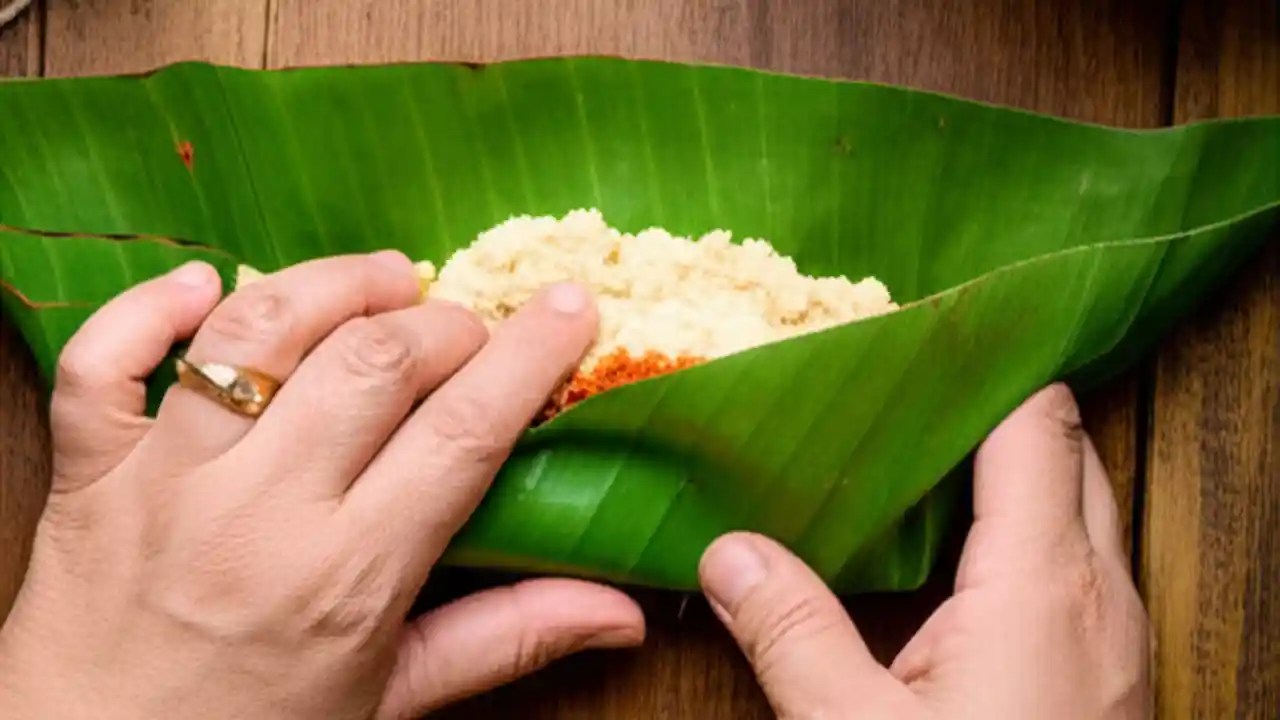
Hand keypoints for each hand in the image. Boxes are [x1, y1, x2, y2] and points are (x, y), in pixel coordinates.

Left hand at [0, 254, 644, 718]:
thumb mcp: (392, 701)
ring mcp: (164, 482)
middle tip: (468, 330)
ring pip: (257, 330)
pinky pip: (105, 357)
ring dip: (332, 283)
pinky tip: (205, 287)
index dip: (529, 354)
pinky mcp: (91, 470)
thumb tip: (622, 611)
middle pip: (373, 360)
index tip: (571, 306)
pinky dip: (151, 302)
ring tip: (382, 281)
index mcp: (347, 577)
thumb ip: (507, 639)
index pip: (462, 430)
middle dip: (444, 321)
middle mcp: (256, 514)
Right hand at [699, 384, 1150, 718]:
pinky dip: (1025, 534)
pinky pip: (1077, 566)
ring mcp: (1115, 636)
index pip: (1033, 423)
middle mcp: (1099, 594)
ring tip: (920, 463)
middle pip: (1067, 451)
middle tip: (906, 395)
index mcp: (1042, 583)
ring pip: (1080, 508)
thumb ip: (788, 629)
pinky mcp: (1109, 674)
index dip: (984, 368)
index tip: (918, 339)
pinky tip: (954, 564)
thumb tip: (725, 552)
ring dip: (1015, 474)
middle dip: (996, 411)